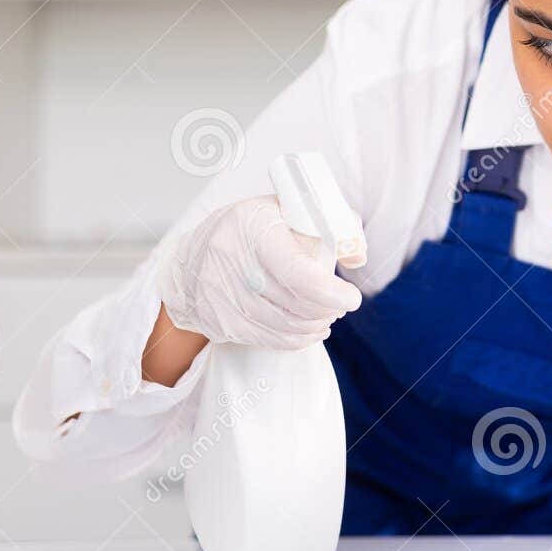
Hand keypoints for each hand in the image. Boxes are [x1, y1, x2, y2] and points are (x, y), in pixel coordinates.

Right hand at [160, 196, 362, 350]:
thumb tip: (357, 257)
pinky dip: (298, 339)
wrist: (194, 253)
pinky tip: (310, 328)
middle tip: (342, 303)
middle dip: (329, 308)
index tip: (351, 297)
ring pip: (286, 327)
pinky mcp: (218, 321)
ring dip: (316, 324)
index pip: (298, 274)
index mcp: (255, 229)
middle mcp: (233, 262)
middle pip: (296, 304)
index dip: (331, 292)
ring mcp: (222, 295)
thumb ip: (334, 224)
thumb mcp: (291, 210)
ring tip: (327, 314)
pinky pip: (270, 340)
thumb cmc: (255, 229)